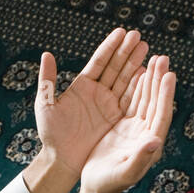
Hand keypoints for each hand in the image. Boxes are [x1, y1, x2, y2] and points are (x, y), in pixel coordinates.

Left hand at [34, 27, 147, 176]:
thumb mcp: (45, 105)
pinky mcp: (117, 118)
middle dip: (127, 51)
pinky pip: (129, 100)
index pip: (99, 61)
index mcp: (82, 85)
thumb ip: (47, 80)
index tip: (121, 32)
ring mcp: (109, 104)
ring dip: (136, 64)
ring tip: (147, 48)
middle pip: (115, 67)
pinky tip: (147, 74)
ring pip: (125, 80)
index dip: (110, 46)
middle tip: (139, 35)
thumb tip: (46, 54)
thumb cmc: (50, 134)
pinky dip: (139, 87)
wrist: (62, 161)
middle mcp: (98, 92)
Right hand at [79, 54, 175, 192]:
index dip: (165, 95)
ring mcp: (136, 129)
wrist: (96, 187)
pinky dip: (136, 87)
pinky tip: (138, 71)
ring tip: (155, 58)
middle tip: (162, 58)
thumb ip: (140, 158)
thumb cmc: (109, 184)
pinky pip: (132, 102)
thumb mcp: (124, 173)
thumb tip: (156, 140)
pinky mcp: (125, 127)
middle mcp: (147, 134)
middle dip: (159, 80)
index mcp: (150, 144)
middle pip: (156, 103)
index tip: (169, 75)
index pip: (161, 115)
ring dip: (150, 79)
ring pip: (145, 100)